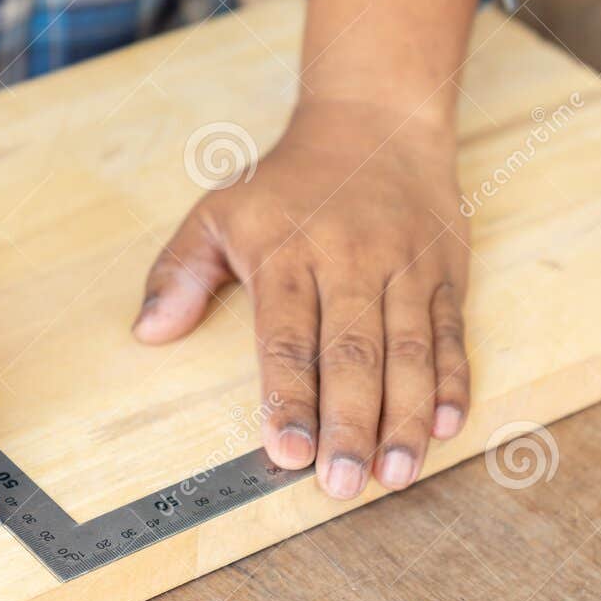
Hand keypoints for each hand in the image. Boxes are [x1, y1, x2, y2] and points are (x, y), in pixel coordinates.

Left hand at [132, 100, 469, 498]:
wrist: (376, 117)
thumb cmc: (289, 179)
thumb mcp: (219, 210)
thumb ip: (180, 272)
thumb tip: (148, 331)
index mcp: (287, 254)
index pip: (287, 338)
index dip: (287, 397)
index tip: (285, 451)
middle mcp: (349, 263)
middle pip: (353, 354)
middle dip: (350, 425)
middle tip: (343, 483)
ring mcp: (403, 268)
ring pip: (409, 351)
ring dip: (404, 418)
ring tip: (395, 473)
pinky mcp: (445, 272)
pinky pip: (451, 333)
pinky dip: (451, 382)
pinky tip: (445, 426)